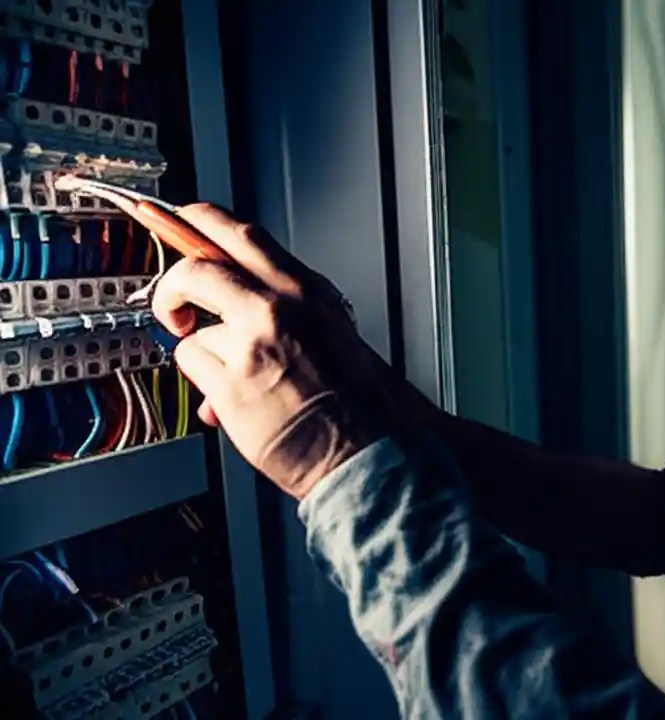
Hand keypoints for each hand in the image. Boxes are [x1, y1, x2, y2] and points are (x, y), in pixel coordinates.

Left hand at [151, 204, 392, 498]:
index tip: (177, 223)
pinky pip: (192, 367)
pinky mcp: (230, 384)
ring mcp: (251, 344)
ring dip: (202, 350)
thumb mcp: (333, 329)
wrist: (365, 448)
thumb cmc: (360, 401)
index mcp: (305, 290)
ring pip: (191, 327)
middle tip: (171, 291)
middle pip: (198, 262)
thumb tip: (243, 297)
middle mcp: (277, 308)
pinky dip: (204, 382)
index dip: (199, 225)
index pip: (241, 236)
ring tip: (228, 372)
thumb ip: (287, 307)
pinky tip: (231, 397)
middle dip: (172, 275)